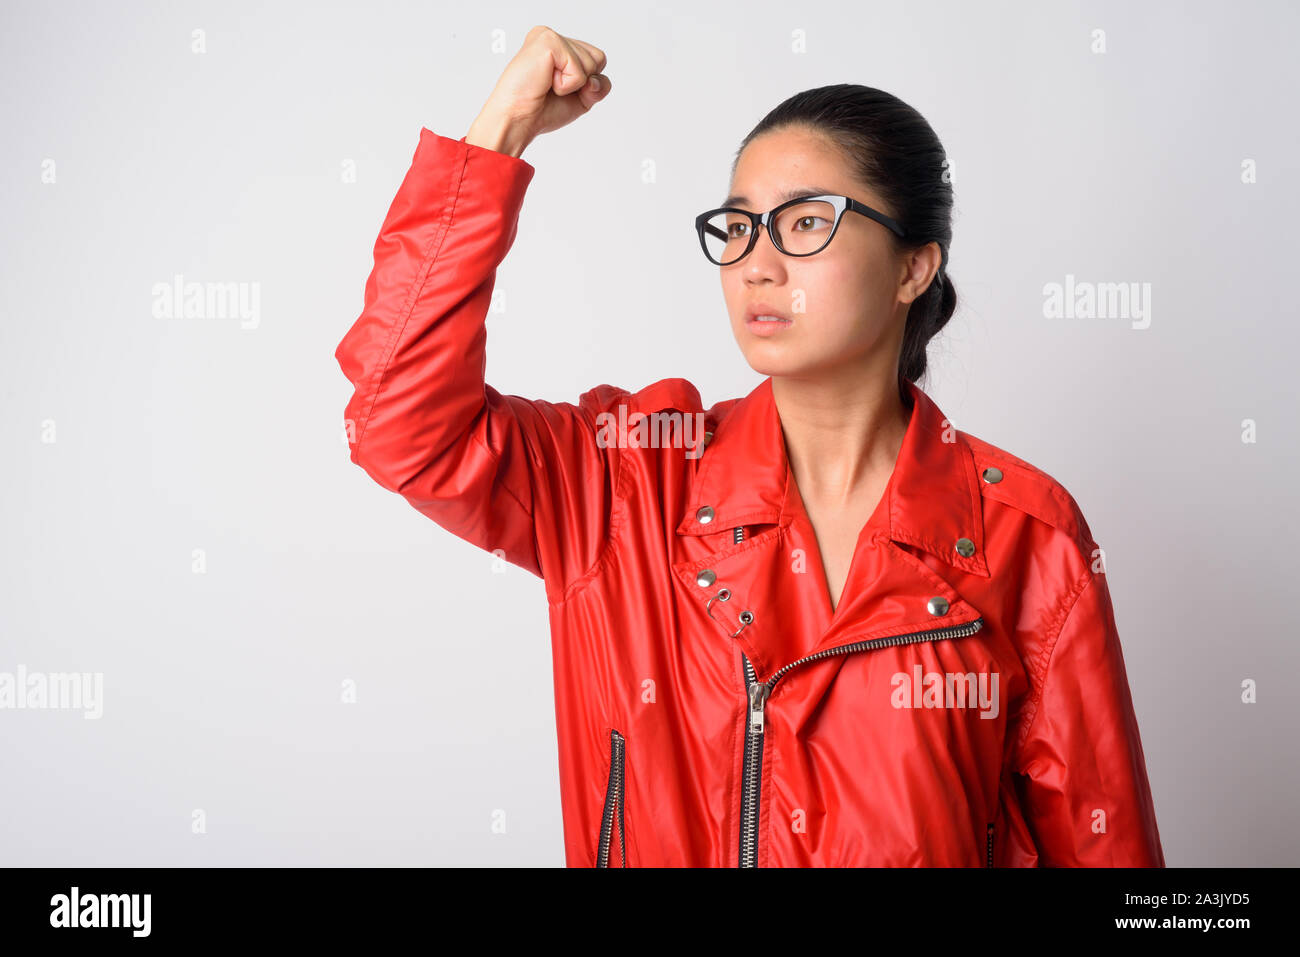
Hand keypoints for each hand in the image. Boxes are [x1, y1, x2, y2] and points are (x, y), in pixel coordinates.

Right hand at [466, 25, 610, 156]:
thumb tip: (595, 80)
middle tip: (553, 88)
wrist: (517, 120)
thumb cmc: (541, 111)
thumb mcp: (581, 100)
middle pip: (599, 58)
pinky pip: (578, 68)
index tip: (559, 91)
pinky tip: (545, 81)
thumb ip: (599, 86)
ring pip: (592, 62)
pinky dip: (567, 84)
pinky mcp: (548, 41)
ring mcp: (549, 36)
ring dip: (573, 84)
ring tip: (547, 84)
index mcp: (559, 48)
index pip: (597, 59)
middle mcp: (553, 38)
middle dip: (583, 82)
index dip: (588, 83)